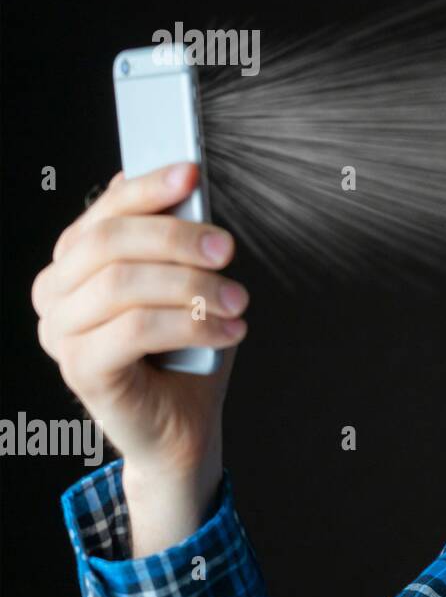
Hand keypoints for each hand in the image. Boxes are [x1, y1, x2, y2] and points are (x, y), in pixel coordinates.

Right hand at [32, 162, 248, 552]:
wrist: (184, 423)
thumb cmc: (185, 350)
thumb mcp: (187, 282)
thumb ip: (177, 238)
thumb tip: (184, 184)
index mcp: (73, 262)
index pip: (103, 212)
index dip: (148, 189)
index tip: (191, 173)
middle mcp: (55, 294)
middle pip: (109, 243)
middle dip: (177, 238)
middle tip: (227, 250)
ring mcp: (60, 333)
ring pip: (124, 284)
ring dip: (193, 286)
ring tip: (238, 301)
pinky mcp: (80, 370)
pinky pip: (137, 329)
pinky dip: (193, 324)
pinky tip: (230, 331)